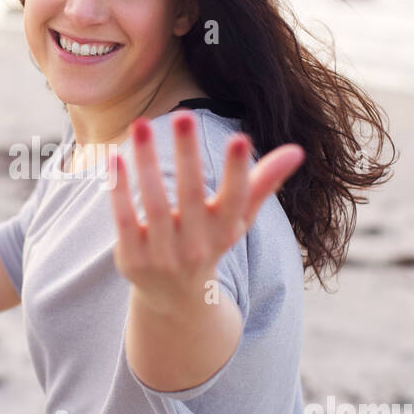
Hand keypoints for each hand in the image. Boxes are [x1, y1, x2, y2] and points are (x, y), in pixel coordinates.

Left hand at [107, 112, 303, 309]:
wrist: (175, 298)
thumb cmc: (210, 242)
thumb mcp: (238, 217)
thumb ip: (264, 182)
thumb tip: (298, 150)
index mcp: (225, 231)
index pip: (236, 199)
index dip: (238, 171)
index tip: (240, 138)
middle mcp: (197, 245)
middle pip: (192, 195)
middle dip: (188, 155)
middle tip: (184, 115)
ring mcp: (164, 255)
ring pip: (155, 203)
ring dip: (147, 162)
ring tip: (141, 123)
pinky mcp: (133, 259)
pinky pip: (125, 220)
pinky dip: (119, 191)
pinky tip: (115, 158)